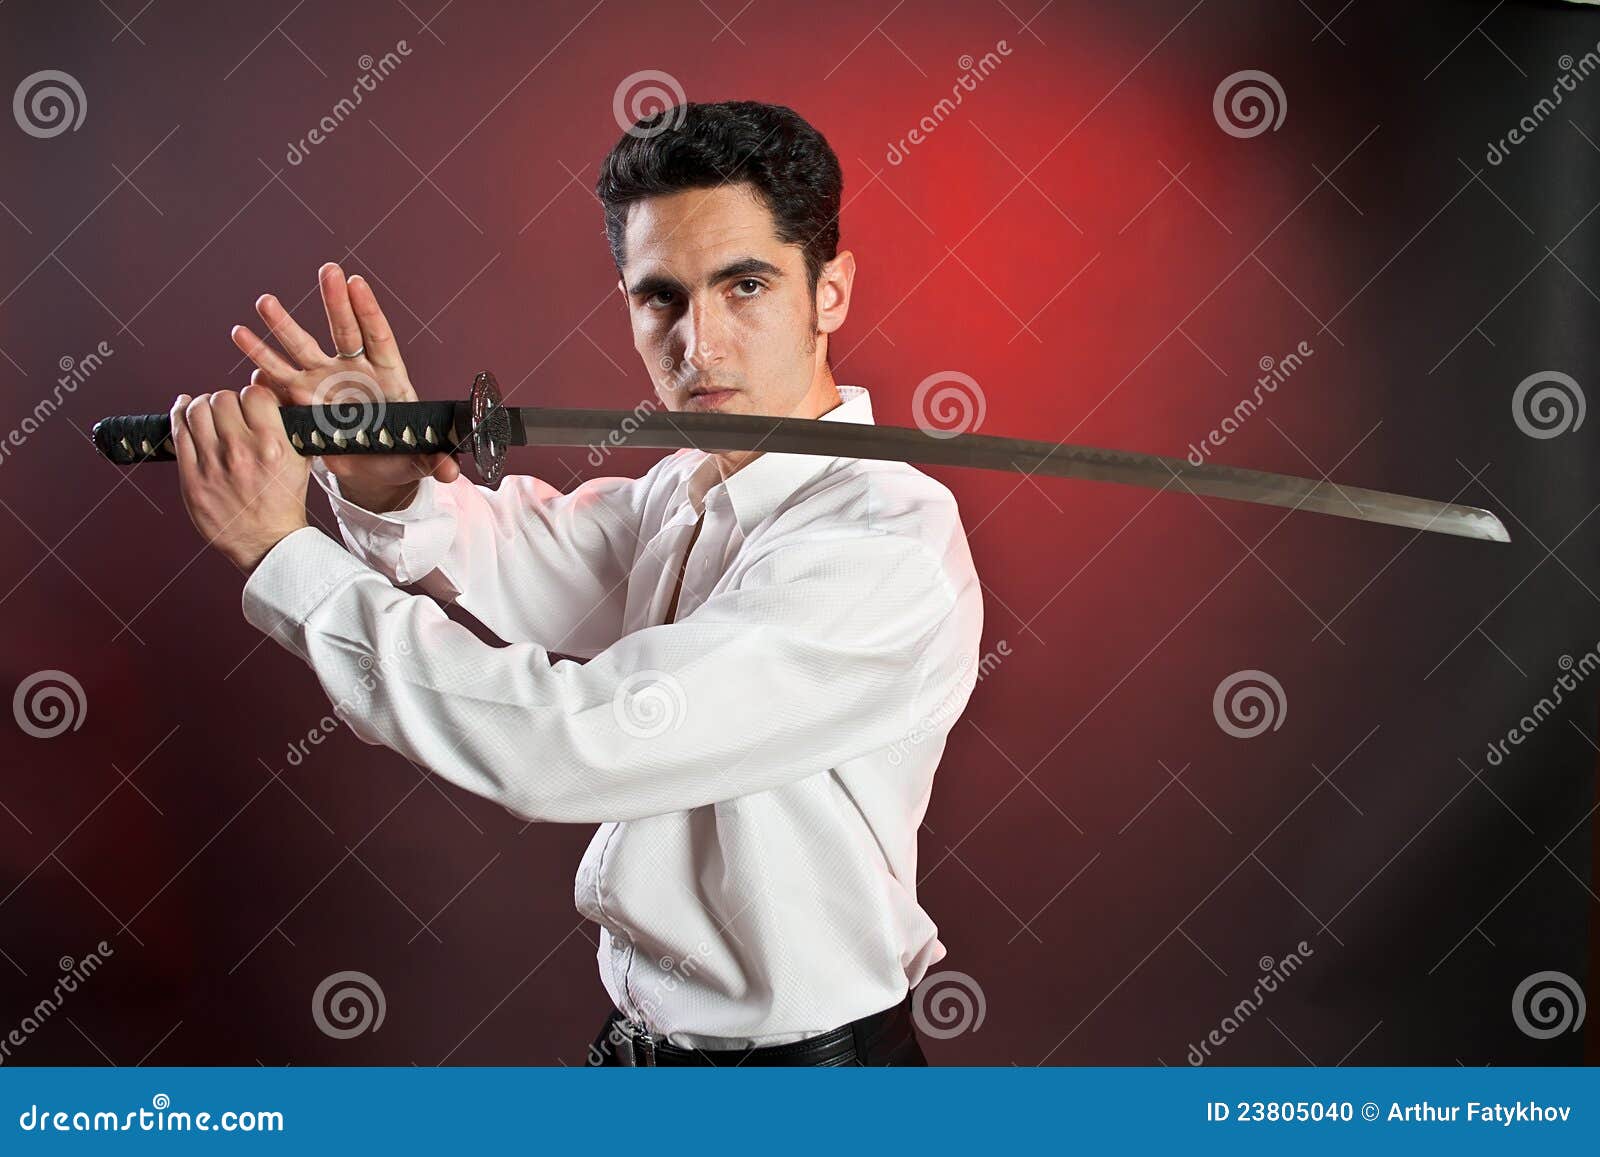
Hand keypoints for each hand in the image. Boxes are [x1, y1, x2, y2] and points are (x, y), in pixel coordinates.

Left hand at [170, 387, 310, 575]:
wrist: (268, 541)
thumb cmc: (284, 499)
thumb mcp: (298, 458)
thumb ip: (285, 420)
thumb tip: (262, 381)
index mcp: (273, 445)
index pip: (254, 394)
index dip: (252, 397)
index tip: (251, 406)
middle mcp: (242, 451)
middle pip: (222, 398)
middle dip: (226, 402)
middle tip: (227, 414)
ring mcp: (214, 464)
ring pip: (196, 410)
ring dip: (201, 406)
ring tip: (207, 413)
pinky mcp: (191, 478)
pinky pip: (177, 432)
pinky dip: (178, 415)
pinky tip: (183, 412)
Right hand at [230, 262, 459, 505]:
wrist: (373, 467)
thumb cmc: (401, 454)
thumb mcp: (421, 458)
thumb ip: (435, 460)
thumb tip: (448, 471)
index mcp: (388, 377)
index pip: (379, 337)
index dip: (368, 311)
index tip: (356, 282)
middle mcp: (354, 371)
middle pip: (344, 331)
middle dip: (333, 301)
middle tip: (326, 270)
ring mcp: (325, 382)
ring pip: (304, 348)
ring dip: (284, 325)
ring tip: (265, 302)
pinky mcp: (303, 400)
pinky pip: (279, 378)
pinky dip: (262, 361)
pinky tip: (242, 337)